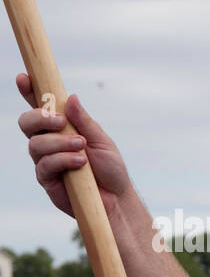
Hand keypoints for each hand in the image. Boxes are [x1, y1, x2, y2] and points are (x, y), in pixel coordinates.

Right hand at [16, 75, 131, 219]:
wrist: (117, 199)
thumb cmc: (110, 169)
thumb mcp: (101, 141)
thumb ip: (84, 121)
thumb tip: (71, 97)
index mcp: (60, 129)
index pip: (39, 107)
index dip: (29, 92)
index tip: (25, 78)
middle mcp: (48, 143)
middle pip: (27, 123)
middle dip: (40, 118)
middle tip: (60, 121)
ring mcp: (45, 161)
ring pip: (35, 144)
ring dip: (59, 143)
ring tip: (81, 147)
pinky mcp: (47, 180)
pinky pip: (45, 165)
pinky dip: (63, 160)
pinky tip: (80, 162)